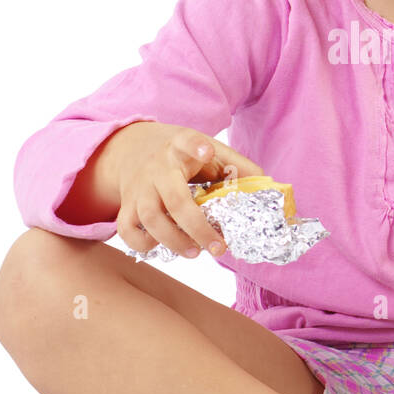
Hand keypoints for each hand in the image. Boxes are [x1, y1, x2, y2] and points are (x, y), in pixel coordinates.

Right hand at [111, 123, 265, 258]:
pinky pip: (127, 230)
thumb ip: (238, 166)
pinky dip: (143, 245)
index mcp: (180, 147)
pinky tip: (162, 247)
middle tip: (218, 247)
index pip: (187, 141)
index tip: (207, 151)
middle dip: (198, 228)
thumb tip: (267, 188)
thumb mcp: (209, 150)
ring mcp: (139, 188)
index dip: (196, 146)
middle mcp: (157, 169)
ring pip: (150, 219)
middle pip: (174, 200)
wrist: (132, 147)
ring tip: (195, 252)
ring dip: (174, 241)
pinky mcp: (126, 205)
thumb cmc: (182, 154)